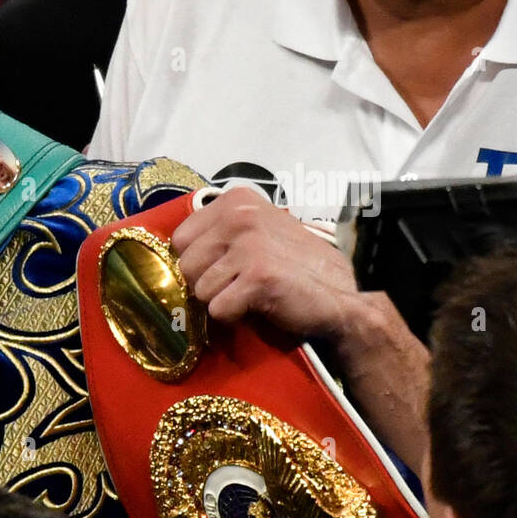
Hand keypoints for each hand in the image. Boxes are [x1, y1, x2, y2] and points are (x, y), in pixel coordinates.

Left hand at [172, 188, 359, 340]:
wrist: (342, 294)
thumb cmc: (293, 266)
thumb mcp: (255, 232)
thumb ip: (217, 234)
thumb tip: (174, 255)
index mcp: (235, 201)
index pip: (180, 239)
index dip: (197, 262)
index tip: (225, 267)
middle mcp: (240, 216)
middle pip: (185, 265)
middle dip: (206, 284)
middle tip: (239, 285)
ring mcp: (249, 245)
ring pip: (199, 290)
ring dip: (222, 301)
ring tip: (252, 293)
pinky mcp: (257, 276)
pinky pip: (217, 309)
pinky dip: (234, 317)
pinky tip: (258, 305)